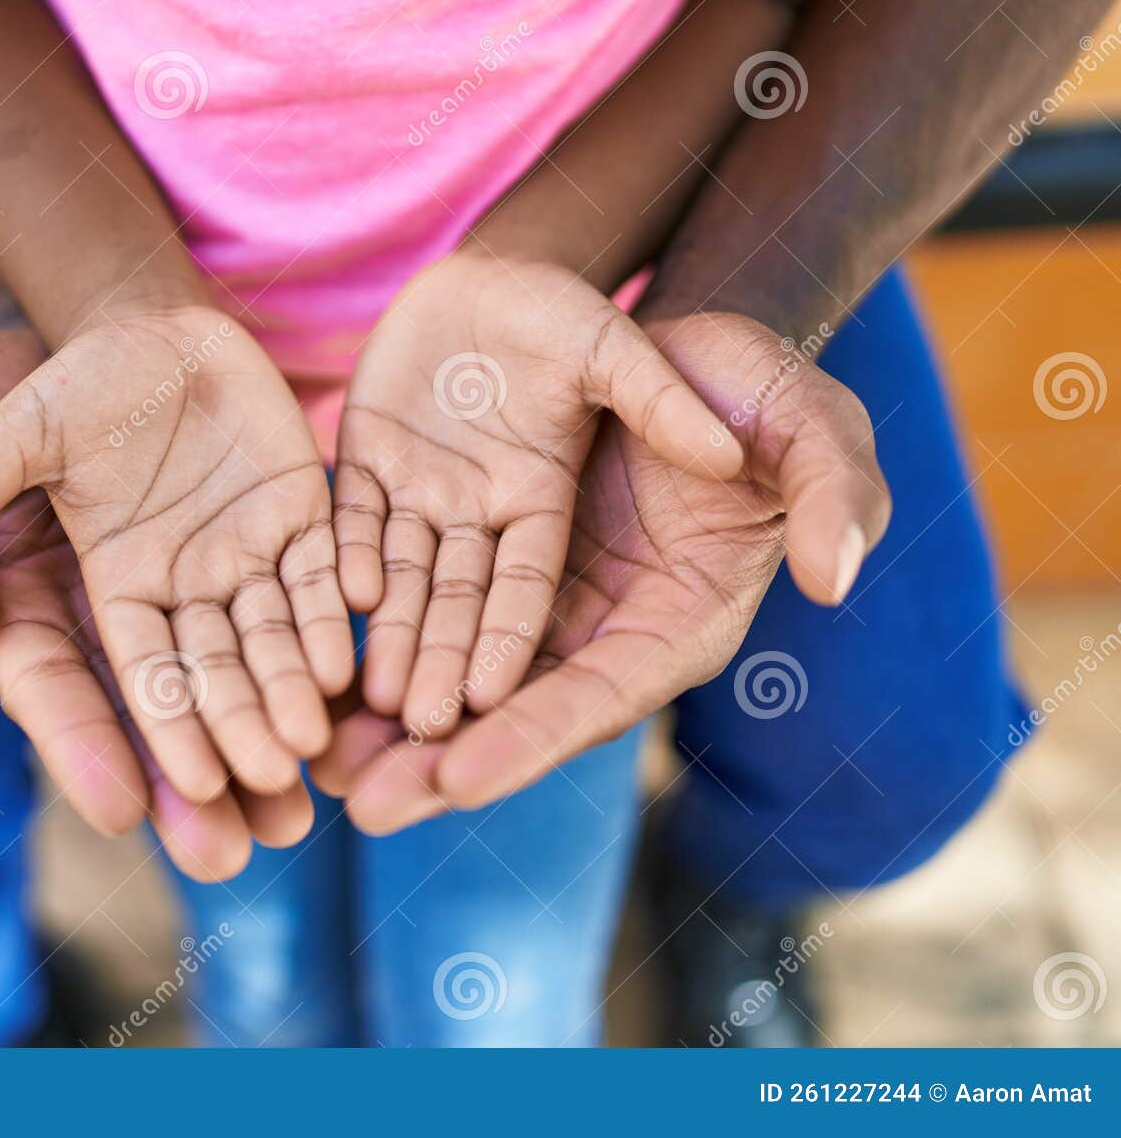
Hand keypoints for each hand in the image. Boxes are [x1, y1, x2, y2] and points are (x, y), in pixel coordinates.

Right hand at [0, 306, 354, 804]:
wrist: (123, 318)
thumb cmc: (29, 379)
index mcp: (65, 593)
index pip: (73, 687)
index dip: (93, 747)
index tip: (123, 812)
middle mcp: (153, 597)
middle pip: (177, 698)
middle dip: (203, 765)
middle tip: (231, 847)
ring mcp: (225, 563)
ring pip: (252, 654)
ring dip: (272, 714)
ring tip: (298, 775)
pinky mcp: (288, 522)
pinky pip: (310, 586)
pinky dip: (321, 631)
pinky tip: (337, 679)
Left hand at [317, 311, 890, 832]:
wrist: (682, 345)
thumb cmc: (758, 389)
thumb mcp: (812, 425)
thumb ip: (833, 496)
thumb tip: (832, 575)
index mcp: (676, 619)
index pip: (600, 695)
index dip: (531, 739)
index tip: (458, 777)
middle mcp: (600, 626)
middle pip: (514, 712)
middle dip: (440, 762)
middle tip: (366, 806)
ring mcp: (539, 596)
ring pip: (457, 673)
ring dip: (392, 721)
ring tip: (320, 760)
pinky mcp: (488, 552)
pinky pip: (426, 607)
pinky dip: (377, 643)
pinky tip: (316, 672)